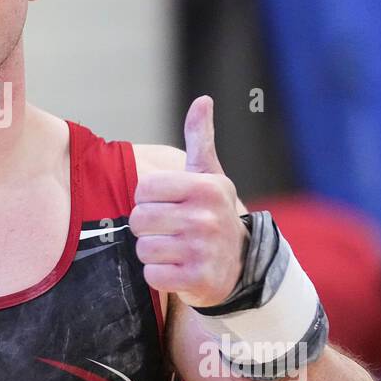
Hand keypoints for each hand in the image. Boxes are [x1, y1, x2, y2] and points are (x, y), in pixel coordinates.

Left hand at [131, 96, 247, 307]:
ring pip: (143, 249)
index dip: (148, 199)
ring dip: (153, 253)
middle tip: (169, 230)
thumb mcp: (209, 175)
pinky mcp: (198, 281)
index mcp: (205, 187)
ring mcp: (203, 251)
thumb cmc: (214, 212)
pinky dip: (159, 276)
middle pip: (138, 220)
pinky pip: (152, 276)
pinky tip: (178, 269)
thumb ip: (200, 138)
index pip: (144, 189)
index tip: (168, 204)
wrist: (241, 264)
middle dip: (147, 227)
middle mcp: (206, 218)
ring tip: (175, 249)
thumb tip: (203, 100)